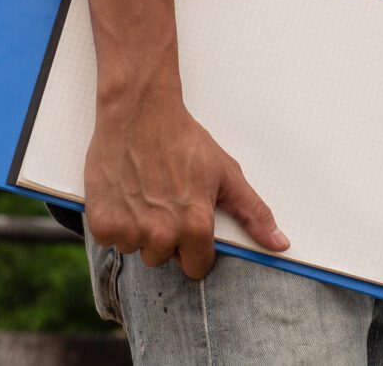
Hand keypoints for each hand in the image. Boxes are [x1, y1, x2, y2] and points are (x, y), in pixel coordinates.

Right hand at [83, 94, 287, 278]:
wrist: (140, 114)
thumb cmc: (184, 141)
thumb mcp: (227, 174)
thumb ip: (254, 214)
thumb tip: (281, 244)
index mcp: (196, 226)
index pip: (197, 268)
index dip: (196, 248)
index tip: (191, 228)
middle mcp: (161, 235)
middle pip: (164, 259)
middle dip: (166, 237)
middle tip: (166, 202)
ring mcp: (129, 231)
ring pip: (136, 249)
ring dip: (139, 230)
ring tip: (145, 195)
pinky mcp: (101, 223)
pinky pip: (110, 239)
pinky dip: (114, 222)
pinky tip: (125, 195)